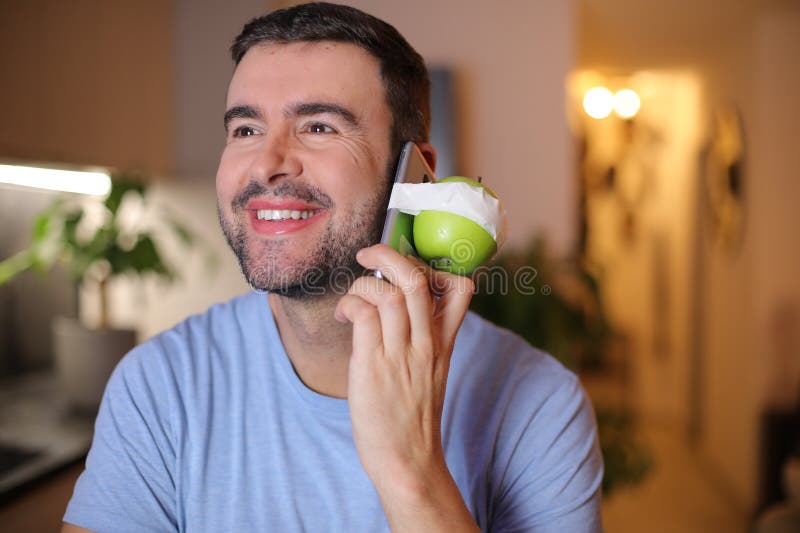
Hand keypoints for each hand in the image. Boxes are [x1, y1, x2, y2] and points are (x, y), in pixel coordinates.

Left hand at [334, 244, 476, 529]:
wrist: (407, 461)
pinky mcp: (373, 367)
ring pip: (388, 293)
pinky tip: (344, 315)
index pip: (461, 288)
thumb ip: (426, 340)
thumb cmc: (412, 417)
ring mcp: (400, 354)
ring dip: (363, 282)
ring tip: (352, 294)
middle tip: (369, 254)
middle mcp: (425, 343)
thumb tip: (403, 309)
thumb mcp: (432, 373)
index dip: (436, 265)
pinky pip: (363, 316)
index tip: (410, 267)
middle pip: (416, 279)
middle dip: (389, 254)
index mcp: (443, 342)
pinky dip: (350, 304)